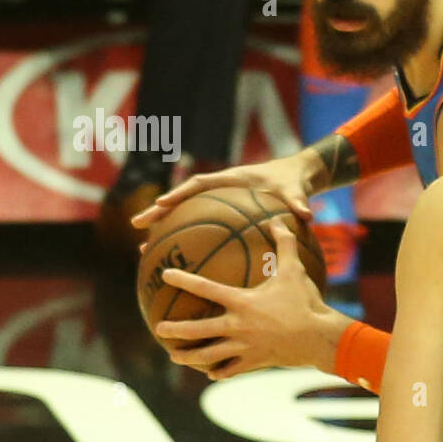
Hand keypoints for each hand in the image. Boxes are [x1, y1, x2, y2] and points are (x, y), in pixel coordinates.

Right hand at [131, 152, 316, 232]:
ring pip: (185, 216)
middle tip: (136, 226)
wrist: (295, 178)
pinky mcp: (221, 216)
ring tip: (144, 249)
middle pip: (182, 200)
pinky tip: (178, 263)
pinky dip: (187, 244)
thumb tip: (306, 214)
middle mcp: (219, 190)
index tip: (161, 204)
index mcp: (231, 179)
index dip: (180, 193)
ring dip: (165, 230)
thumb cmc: (292, 182)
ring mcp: (217, 203)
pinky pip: (199, 229)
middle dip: (159, 212)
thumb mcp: (295, 190)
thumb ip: (298, 201)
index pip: (200, 184)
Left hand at [155, 220, 343, 379]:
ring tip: (174, 356)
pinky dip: (219, 371)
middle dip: (175, 329)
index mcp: (242, 302)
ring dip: (189, 357)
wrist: (319, 338)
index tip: (166, 274)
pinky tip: (212, 373)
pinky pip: (231, 370)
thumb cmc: (306, 302)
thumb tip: (278, 219)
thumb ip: (285, 244)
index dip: (184, 279)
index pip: (206, 288)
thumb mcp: (295, 271)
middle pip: (198, 330)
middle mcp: (237, 325)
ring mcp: (244, 347)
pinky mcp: (254, 362)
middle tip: (158, 328)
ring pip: (209, 355)